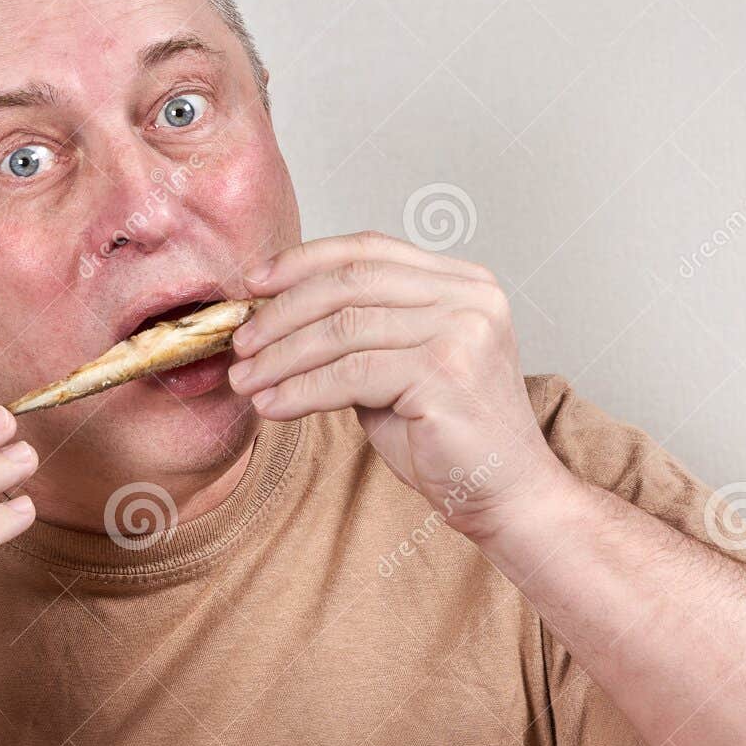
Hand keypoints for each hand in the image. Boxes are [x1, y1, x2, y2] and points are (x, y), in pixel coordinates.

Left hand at [229, 231, 566, 540]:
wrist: (504, 494)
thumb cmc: (447, 436)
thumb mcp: (399, 366)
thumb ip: (358, 332)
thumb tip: (274, 317)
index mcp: (462, 282)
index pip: (369, 250)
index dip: (303, 262)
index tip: (254, 284)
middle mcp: (469, 296)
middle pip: (350, 283)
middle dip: (282, 312)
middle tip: (240, 343)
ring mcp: (462, 331)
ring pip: (343, 328)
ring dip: (282, 357)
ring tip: (247, 380)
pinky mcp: (446, 373)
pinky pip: (351, 373)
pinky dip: (301, 390)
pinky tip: (274, 405)